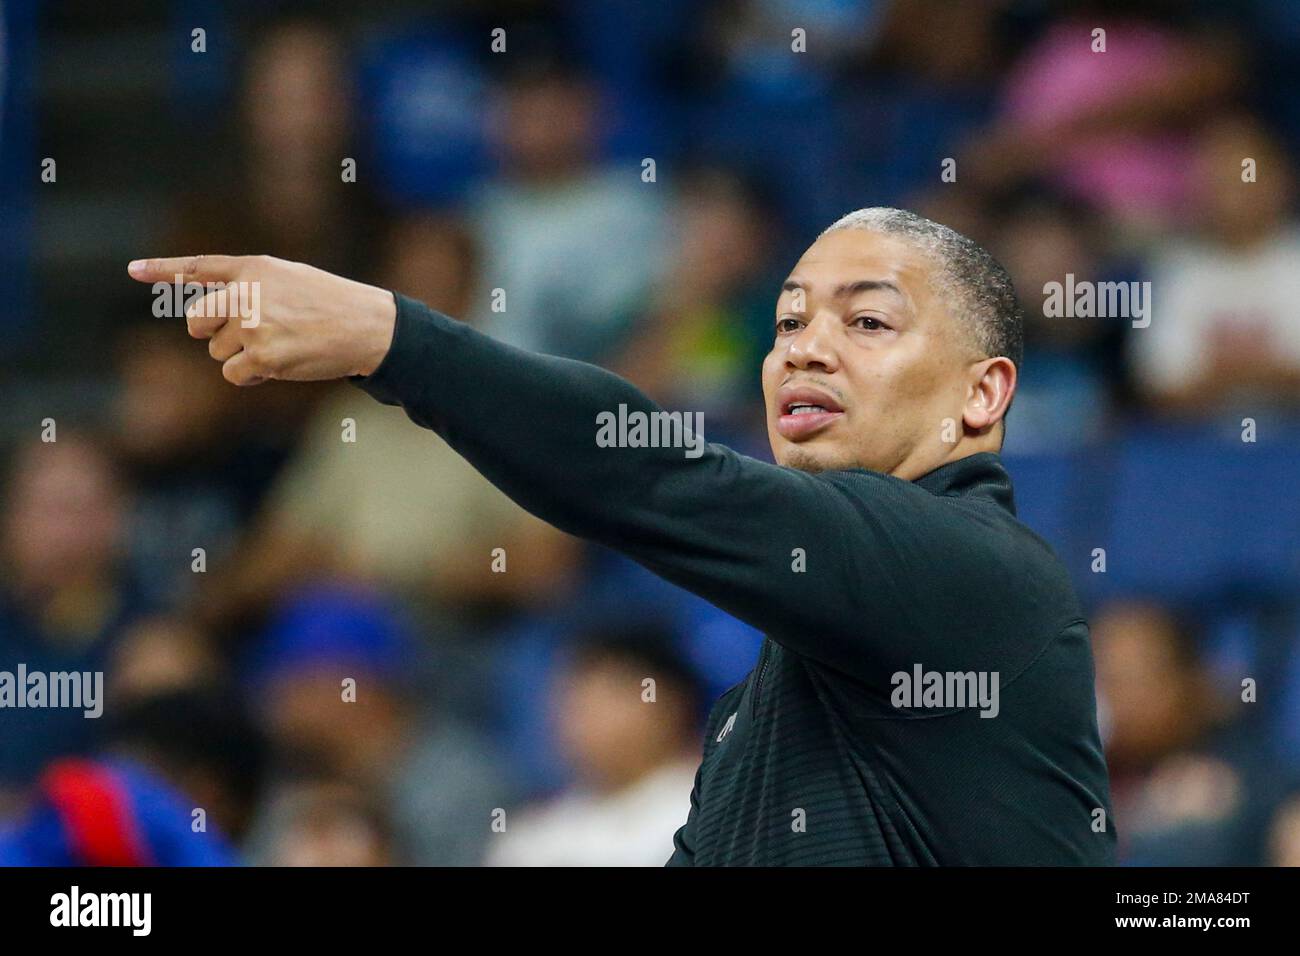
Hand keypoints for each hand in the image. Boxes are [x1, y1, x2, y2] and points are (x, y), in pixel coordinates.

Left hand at [127, 254, 396, 385]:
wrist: (366, 326)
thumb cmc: (331, 304)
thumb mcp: (288, 279)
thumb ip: (247, 286)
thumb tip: (208, 317)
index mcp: (253, 268)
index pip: (200, 268)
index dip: (163, 270)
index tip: (133, 271)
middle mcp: (247, 292)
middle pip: (198, 322)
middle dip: (214, 334)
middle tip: (247, 336)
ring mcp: (253, 325)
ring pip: (218, 351)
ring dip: (243, 356)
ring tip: (282, 346)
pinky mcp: (263, 356)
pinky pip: (233, 373)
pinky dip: (252, 375)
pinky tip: (281, 365)